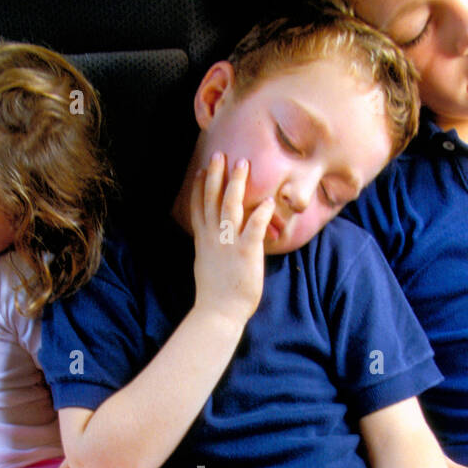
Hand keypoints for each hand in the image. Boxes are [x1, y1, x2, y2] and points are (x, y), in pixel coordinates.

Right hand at [190, 152, 273, 324]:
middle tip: (220, 154)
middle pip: (212, 199)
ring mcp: (229, 243)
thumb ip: (211, 249)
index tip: (200, 169)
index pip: (198, 208)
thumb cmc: (216, 294)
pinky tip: (269, 201)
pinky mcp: (245, 252)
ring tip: (242, 165)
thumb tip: (213, 243)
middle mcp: (214, 238)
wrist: (218, 312)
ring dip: (236, 184)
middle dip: (216, 175)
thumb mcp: (207, 265)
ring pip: (230, 206)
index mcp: (204, 241)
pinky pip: (254, 227)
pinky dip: (261, 213)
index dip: (199, 187)